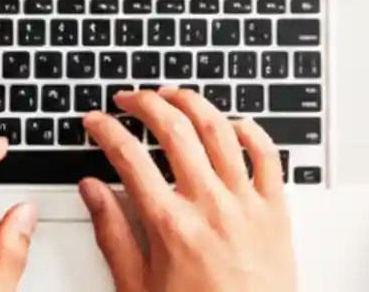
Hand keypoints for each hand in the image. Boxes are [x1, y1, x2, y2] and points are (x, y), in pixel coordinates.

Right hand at [80, 89, 296, 291]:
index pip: (128, 157)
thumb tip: (92, 191)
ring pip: (219, 130)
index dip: (106, 130)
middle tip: (130, 99)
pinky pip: (266, 154)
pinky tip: (232, 123)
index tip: (97, 121)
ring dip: (191, 103)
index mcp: (170, 225)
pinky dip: (249, 130)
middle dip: (145, 103)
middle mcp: (209, 206)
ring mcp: (246, 204)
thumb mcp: (137, 286)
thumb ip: (112, 233)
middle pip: (174, 130)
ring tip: (172, 96)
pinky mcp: (276, 211)